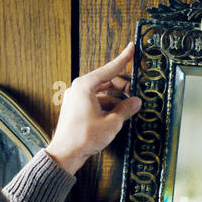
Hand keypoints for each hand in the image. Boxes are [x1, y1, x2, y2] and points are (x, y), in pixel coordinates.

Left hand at [46, 42, 142, 173]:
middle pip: (106, 80)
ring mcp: (76, 98)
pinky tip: (117, 114)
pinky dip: (107, 105)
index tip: (132, 47)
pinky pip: (95, 101)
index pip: (109, 68)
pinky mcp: (75, 108)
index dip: (123, 59)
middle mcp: (78, 88)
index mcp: (85, 86)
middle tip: (135, 94)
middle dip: (122, 86)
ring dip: (116, 98)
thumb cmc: (84, 137)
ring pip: (101, 91)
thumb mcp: (112, 123)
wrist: (65, 154)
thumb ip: (125, 109)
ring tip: (129, 108)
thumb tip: (136, 102)